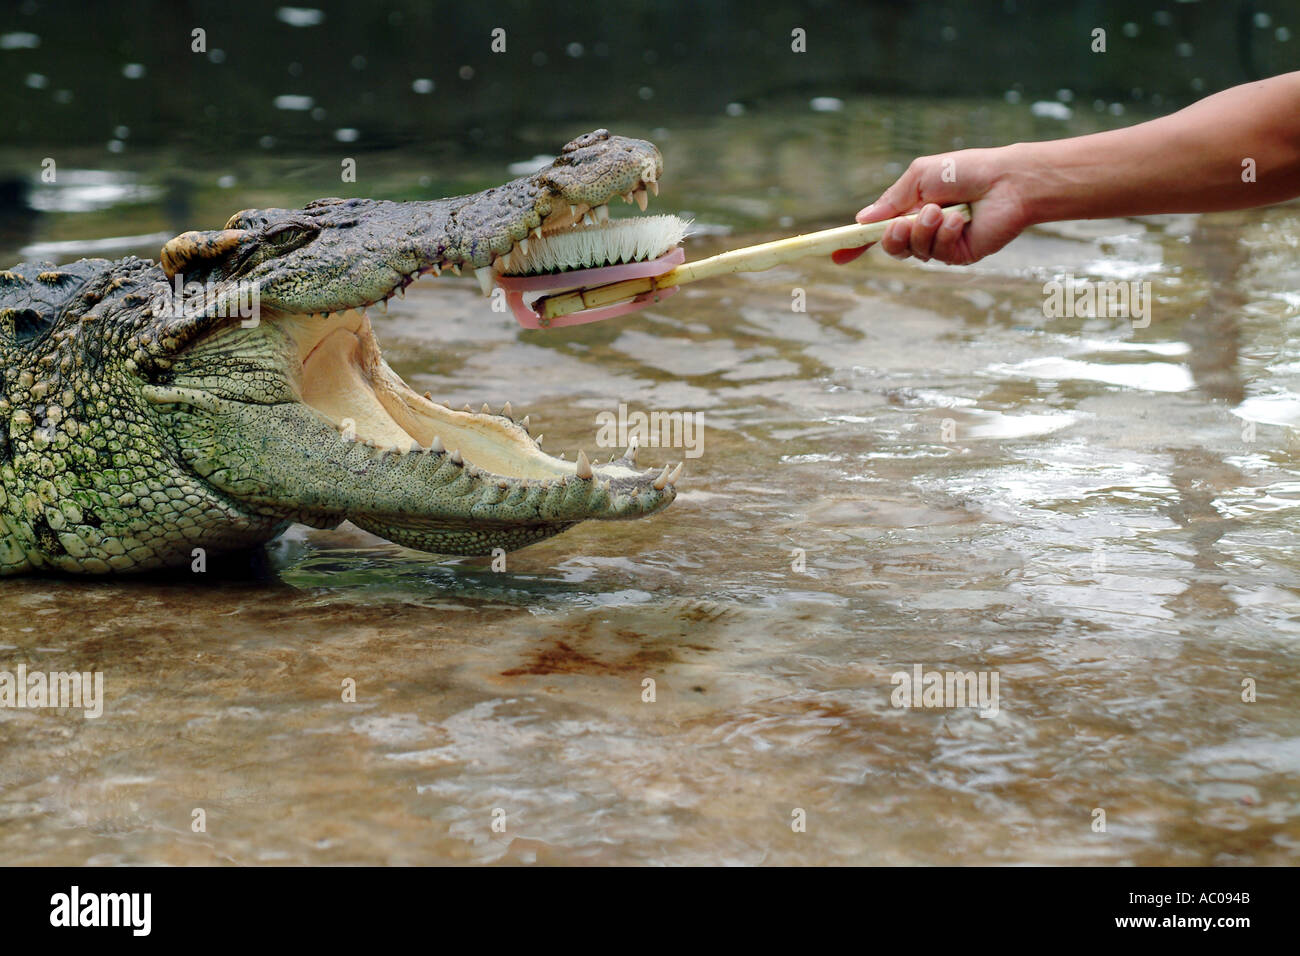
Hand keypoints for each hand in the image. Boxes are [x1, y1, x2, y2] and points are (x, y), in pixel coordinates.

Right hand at [831, 146, 1033, 265]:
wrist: (1006, 181)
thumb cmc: (965, 171)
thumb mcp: (920, 176)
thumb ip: (891, 200)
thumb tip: (861, 219)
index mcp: (912, 208)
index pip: (879, 230)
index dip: (857, 243)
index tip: (836, 255)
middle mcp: (923, 228)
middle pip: (892, 246)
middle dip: (892, 237)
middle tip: (904, 222)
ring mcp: (940, 244)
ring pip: (912, 251)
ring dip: (923, 231)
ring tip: (942, 211)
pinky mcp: (958, 255)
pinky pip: (937, 253)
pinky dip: (945, 234)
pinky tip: (961, 219)